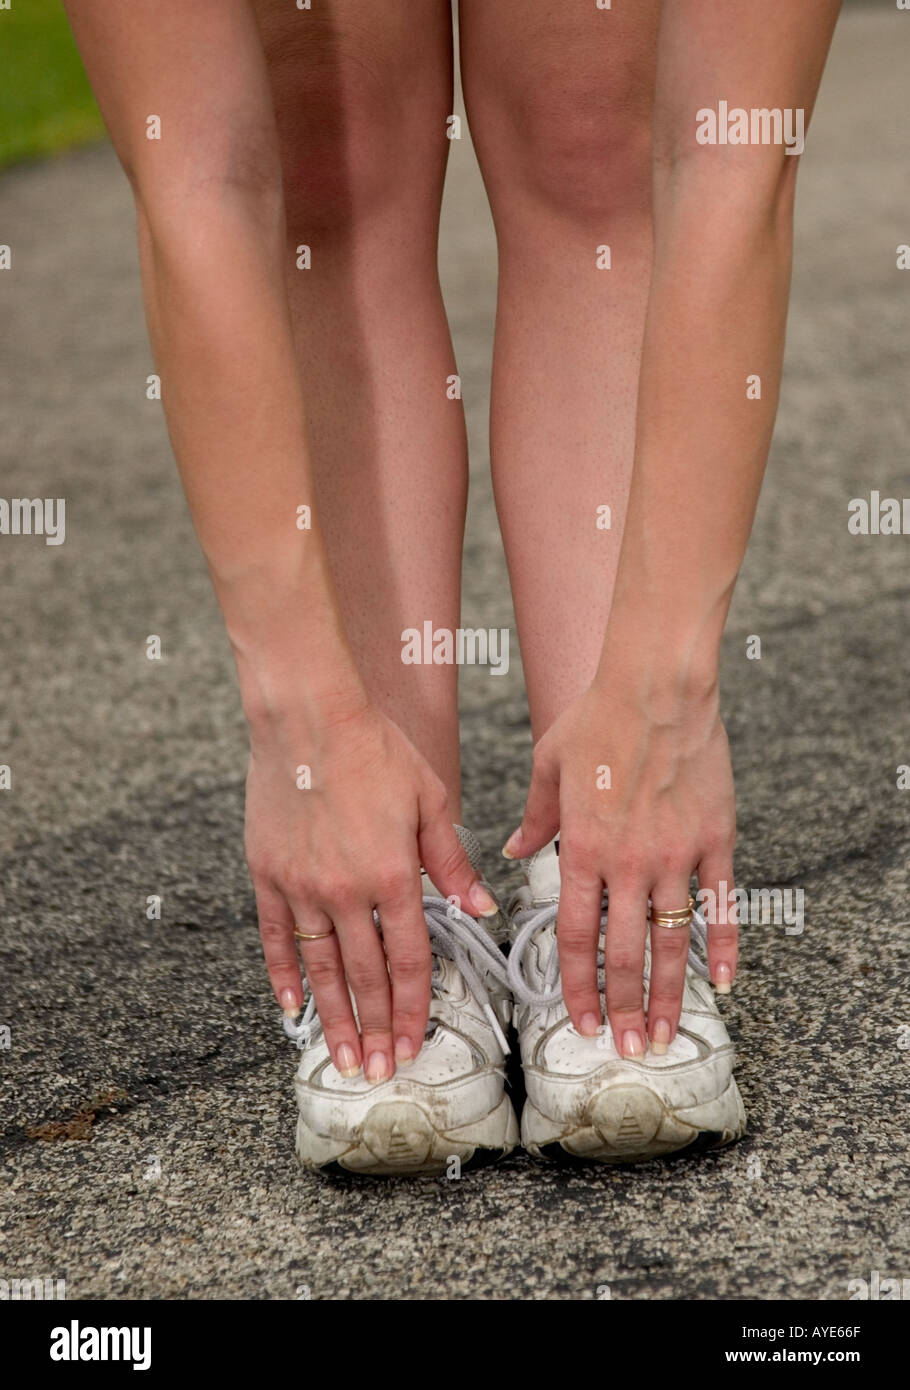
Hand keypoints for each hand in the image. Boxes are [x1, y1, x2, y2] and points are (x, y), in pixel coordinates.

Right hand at [245, 701, 496, 1080]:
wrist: (308, 715)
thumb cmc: (376, 749)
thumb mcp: (431, 799)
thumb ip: (452, 863)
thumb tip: (483, 910)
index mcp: (395, 874)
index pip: (409, 959)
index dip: (413, 1007)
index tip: (414, 1044)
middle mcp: (347, 890)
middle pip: (365, 976)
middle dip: (376, 1029)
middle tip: (380, 1072)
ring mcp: (302, 885)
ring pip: (321, 968)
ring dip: (333, 1018)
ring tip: (342, 1059)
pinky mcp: (267, 873)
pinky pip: (274, 937)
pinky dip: (282, 976)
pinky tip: (290, 1008)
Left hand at [503, 680, 736, 1056]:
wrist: (656, 687)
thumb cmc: (597, 720)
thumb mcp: (547, 766)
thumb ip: (533, 818)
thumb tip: (509, 852)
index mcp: (581, 850)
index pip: (573, 936)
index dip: (576, 985)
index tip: (580, 1020)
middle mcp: (627, 863)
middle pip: (623, 953)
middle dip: (623, 1007)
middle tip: (627, 1049)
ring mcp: (675, 855)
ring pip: (671, 940)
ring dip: (669, 993)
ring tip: (667, 1035)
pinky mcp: (715, 840)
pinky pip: (722, 905)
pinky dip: (727, 946)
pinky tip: (726, 982)